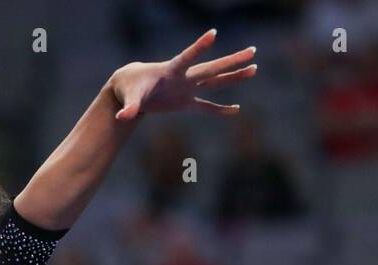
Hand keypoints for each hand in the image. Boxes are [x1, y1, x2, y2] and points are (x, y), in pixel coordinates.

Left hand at [108, 29, 255, 121]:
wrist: (131, 89)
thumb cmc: (130, 88)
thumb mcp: (129, 97)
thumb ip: (129, 107)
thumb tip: (122, 118)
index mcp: (170, 71)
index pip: (187, 57)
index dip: (199, 47)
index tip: (213, 33)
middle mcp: (183, 77)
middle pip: (211, 68)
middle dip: (231, 61)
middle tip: (252, 51)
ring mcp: (187, 89)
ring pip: (215, 82)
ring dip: (233, 77)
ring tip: (254, 69)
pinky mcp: (185, 102)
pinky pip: (206, 107)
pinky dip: (220, 110)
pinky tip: (236, 110)